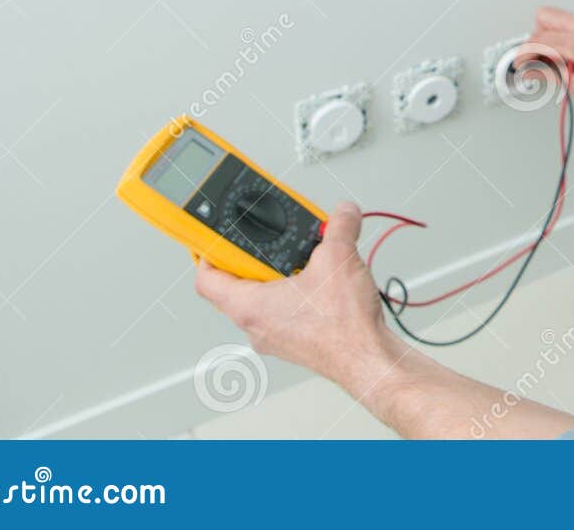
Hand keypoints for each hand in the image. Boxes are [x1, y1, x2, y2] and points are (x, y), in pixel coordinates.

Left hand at [194, 201, 406, 395]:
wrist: (367, 359)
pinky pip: (284, 311)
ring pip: (262, 299)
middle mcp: (255, 325)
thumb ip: (338, 226)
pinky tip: (321, 282)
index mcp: (249, 306)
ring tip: (303, 259)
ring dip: (278, 276)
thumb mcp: (339, 258)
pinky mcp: (295, 342)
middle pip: (235, 286)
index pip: (206, 279)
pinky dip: (296, 293)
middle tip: (272, 242)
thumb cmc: (343, 328)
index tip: (214, 238)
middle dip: (255, 258)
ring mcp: (275, 337)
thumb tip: (342, 213)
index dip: (207, 253)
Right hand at [528, 6, 573, 105]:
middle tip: (543, 56)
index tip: (522, 62)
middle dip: (538, 37)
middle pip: (544, 16)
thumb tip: (533, 70)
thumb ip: (552, 75)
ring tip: (569, 57)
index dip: (524, 52)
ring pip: (561, 16)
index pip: (539, 40)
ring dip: (558, 35)